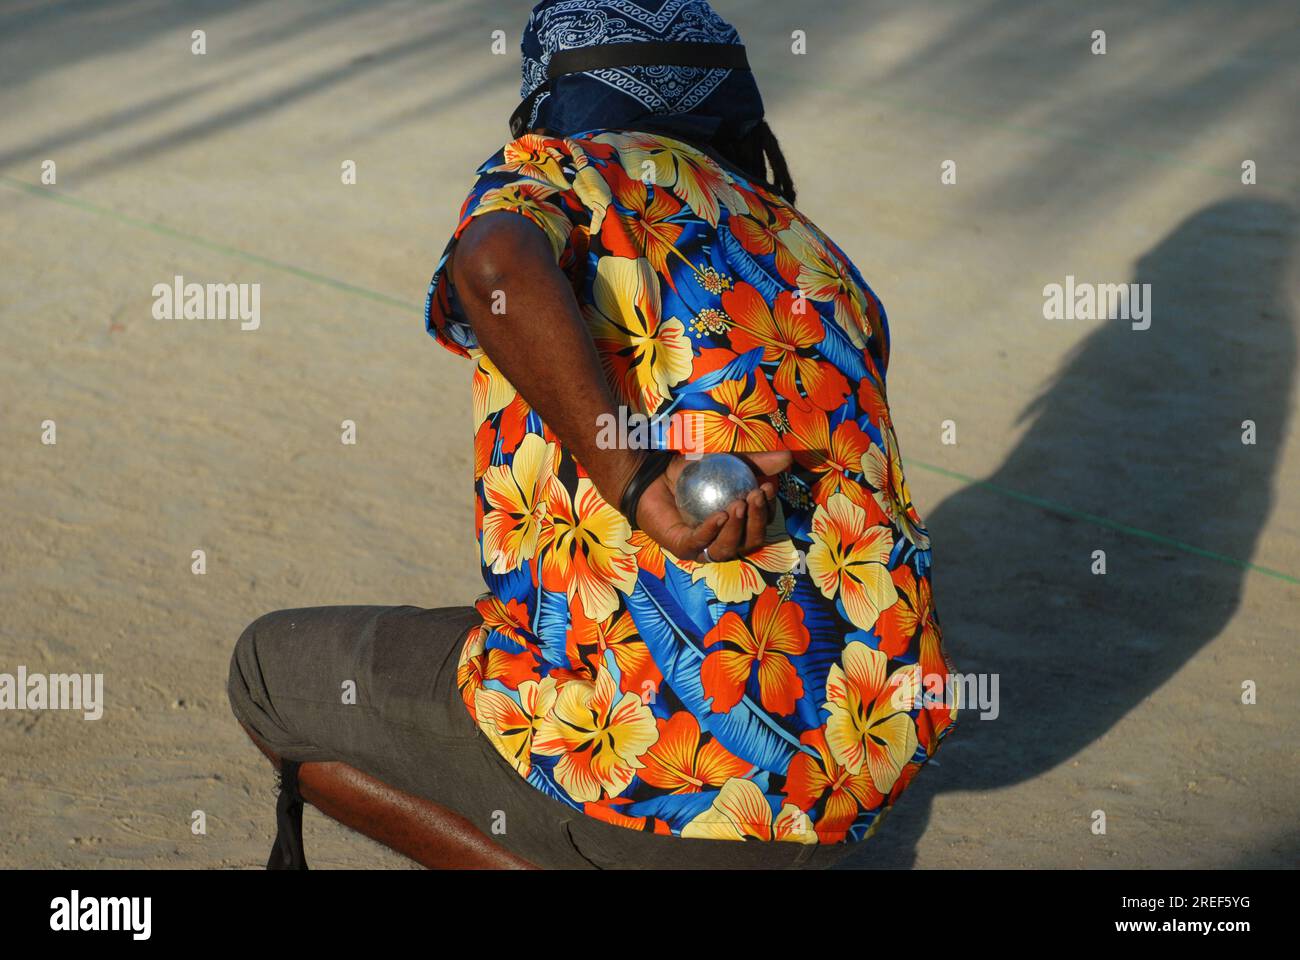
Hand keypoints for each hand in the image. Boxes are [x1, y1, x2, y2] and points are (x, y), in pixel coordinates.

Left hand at [633, 451, 792, 562]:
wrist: (653, 476)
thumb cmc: (692, 473)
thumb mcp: (729, 463)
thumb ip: (757, 462)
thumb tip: (789, 458)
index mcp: (739, 527)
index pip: (761, 524)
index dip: (767, 509)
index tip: (766, 486)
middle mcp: (725, 542)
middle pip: (750, 541)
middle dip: (757, 520)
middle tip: (754, 495)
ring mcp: (704, 548)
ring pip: (727, 548)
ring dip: (737, 528)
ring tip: (738, 505)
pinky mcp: (682, 548)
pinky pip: (700, 543)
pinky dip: (712, 530)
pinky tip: (720, 515)